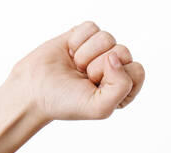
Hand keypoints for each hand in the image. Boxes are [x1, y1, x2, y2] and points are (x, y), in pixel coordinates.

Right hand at [7, 21, 144, 122]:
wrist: (33, 90)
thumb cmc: (65, 102)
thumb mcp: (99, 108)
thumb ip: (121, 88)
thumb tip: (115, 57)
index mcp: (122, 88)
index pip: (137, 71)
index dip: (116, 77)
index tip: (96, 87)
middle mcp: (113, 68)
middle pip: (123, 51)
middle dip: (99, 66)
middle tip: (83, 78)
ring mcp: (99, 50)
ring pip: (107, 38)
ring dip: (86, 54)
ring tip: (75, 67)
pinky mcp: (84, 36)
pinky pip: (91, 27)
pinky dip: (77, 41)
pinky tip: (69, 54)